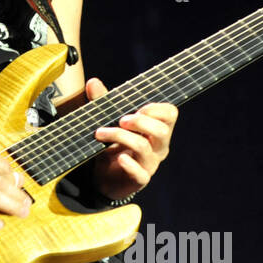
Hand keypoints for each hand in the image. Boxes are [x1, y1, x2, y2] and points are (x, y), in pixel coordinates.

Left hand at [85, 78, 176, 201]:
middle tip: (121, 120)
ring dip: (121, 136)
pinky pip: (140, 174)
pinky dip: (129, 164)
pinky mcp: (139, 180)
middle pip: (162, 130)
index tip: (136, 108)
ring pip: (145, 147)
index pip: (170, 114)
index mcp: (155, 129)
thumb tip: (93, 82)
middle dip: (140, 122)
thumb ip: (103, 103)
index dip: (156, 108)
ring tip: (100, 133)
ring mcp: (150, 164)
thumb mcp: (108, 122)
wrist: (104, 177)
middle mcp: (158, 146)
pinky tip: (119, 158)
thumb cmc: (113, 145)